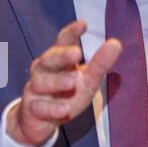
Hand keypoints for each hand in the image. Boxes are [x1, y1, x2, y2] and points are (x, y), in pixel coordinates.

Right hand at [5, 19, 121, 146]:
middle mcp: (44, 70)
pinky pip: (40, 107)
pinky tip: (64, 110)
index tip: (83, 24)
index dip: (71, 32)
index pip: (63, 41)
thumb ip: (99, 64)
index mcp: (58, 59)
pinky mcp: (31, 108)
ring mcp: (35, 89)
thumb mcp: (87, 81)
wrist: (41, 122)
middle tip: (76, 53)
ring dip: (57, 82)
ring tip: (72, 82)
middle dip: (61, 55)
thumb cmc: (66, 95)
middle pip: (50, 58)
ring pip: (42, 82)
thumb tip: (116, 43)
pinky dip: (52, 108)